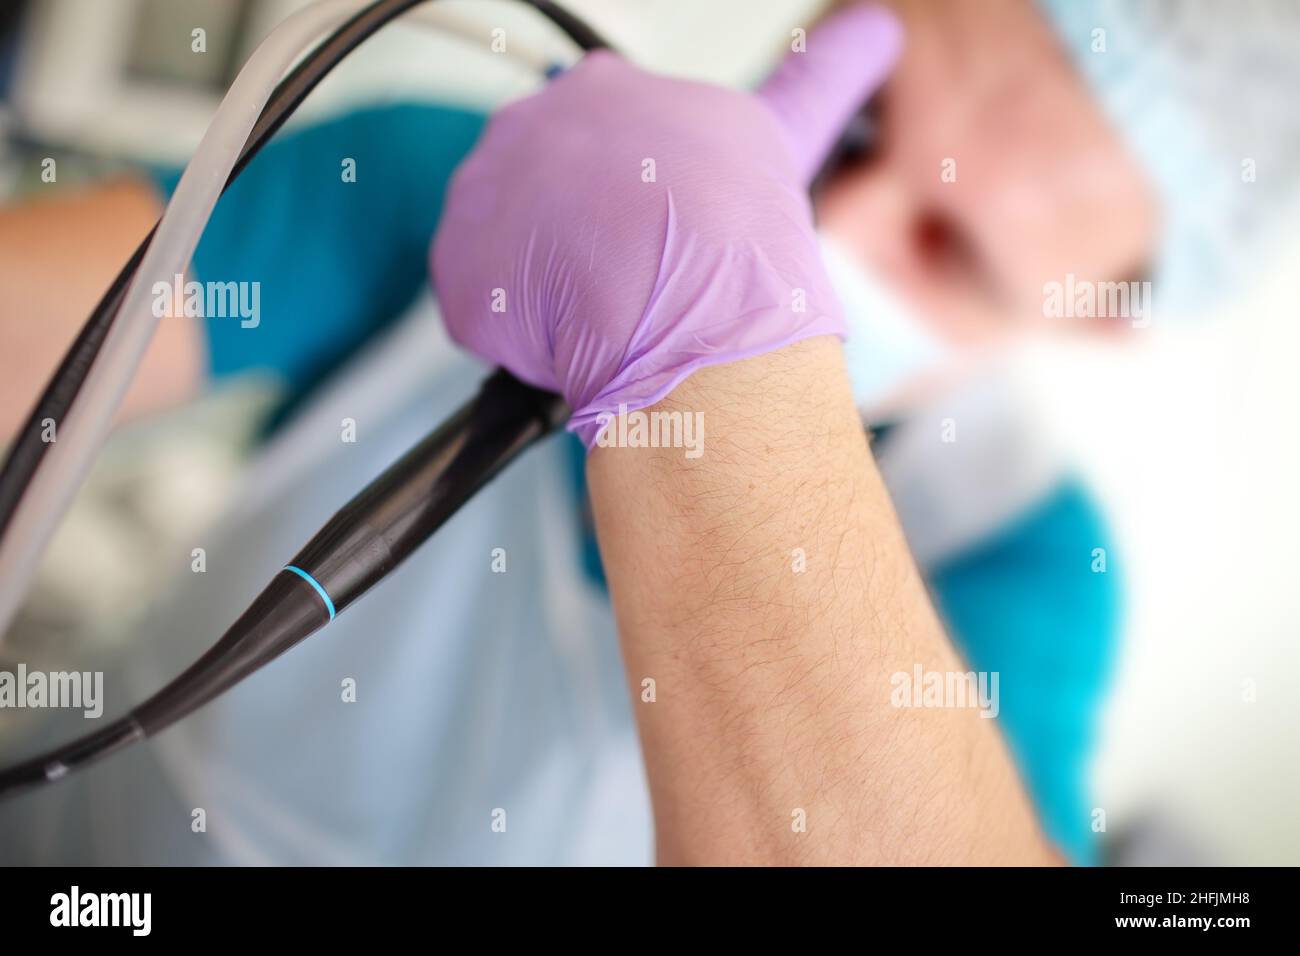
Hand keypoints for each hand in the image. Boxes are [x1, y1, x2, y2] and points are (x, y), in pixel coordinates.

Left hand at [431, 5, 902, 445]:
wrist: (689, 306)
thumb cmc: (741, 233)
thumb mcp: (790, 130)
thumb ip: (817, 81)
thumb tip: (877, 30)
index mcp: (606, 90)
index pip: (598, 132)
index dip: (623, 193)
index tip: (645, 226)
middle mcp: (534, 122)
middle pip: (544, 193)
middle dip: (580, 239)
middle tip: (630, 287)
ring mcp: (487, 189)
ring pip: (510, 250)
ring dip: (548, 287)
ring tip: (606, 319)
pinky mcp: (459, 263)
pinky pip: (481, 307)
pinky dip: (518, 336)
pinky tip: (567, 343)